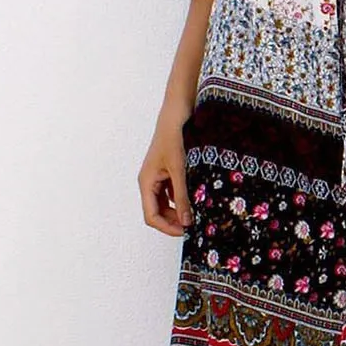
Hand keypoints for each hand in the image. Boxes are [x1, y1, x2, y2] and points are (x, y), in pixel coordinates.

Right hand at [138, 105, 193, 236]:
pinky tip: (198, 199)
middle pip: (158, 213)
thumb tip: (187, 221)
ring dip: (180, 211)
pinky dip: (184, 199)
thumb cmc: (174, 137)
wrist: (177, 114)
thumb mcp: (180, 170)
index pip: (151, 216)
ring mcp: (159, 178)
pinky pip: (173, 193)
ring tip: (198, 213)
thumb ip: (182, 197)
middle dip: (175, 221)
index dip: (167, 227)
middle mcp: (150, 182)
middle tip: (195, 225)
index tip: (186, 232)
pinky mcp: (169, 172)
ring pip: (166, 204)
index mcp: (146, 182)